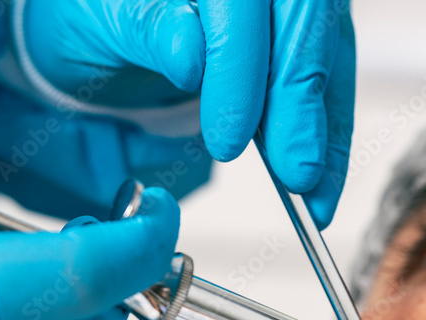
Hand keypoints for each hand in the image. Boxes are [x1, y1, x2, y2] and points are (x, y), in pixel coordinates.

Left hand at [19, 0, 355, 226]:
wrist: (104, 26)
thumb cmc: (94, 16)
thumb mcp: (99, 22)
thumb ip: (148, 29)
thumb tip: (192, 53)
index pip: (239, 4)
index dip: (240, 74)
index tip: (228, 140)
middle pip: (304, 22)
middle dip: (302, 106)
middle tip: (295, 174)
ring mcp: (286, 0)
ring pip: (330, 53)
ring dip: (326, 131)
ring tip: (316, 194)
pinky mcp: (306, 33)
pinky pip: (332, 80)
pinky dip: (328, 136)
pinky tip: (321, 181)